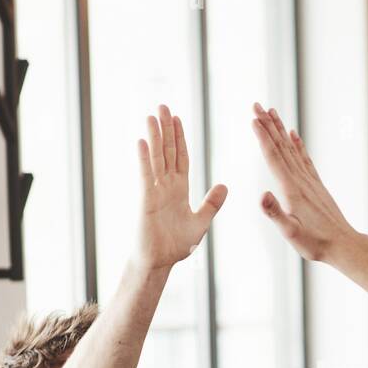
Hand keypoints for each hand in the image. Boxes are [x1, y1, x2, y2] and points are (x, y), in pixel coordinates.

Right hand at [134, 104, 226, 270]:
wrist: (160, 261)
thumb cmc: (177, 245)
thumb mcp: (201, 222)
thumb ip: (212, 203)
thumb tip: (225, 185)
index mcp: (180, 190)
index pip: (181, 158)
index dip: (180, 139)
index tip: (178, 119)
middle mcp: (166, 186)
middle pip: (167, 152)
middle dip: (166, 129)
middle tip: (163, 106)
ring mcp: (155, 190)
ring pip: (156, 158)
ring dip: (154, 137)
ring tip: (152, 115)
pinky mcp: (146, 199)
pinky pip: (146, 175)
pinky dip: (144, 159)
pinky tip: (143, 141)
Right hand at [251, 103, 358, 264]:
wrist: (342, 244)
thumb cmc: (315, 243)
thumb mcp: (290, 233)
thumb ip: (275, 214)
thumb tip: (261, 196)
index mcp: (291, 189)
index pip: (273, 157)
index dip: (262, 137)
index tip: (253, 119)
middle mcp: (301, 180)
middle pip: (281, 146)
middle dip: (268, 125)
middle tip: (256, 105)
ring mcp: (310, 180)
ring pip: (291, 148)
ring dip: (280, 129)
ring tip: (271, 111)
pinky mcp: (316, 184)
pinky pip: (304, 158)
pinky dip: (297, 143)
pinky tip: (293, 134)